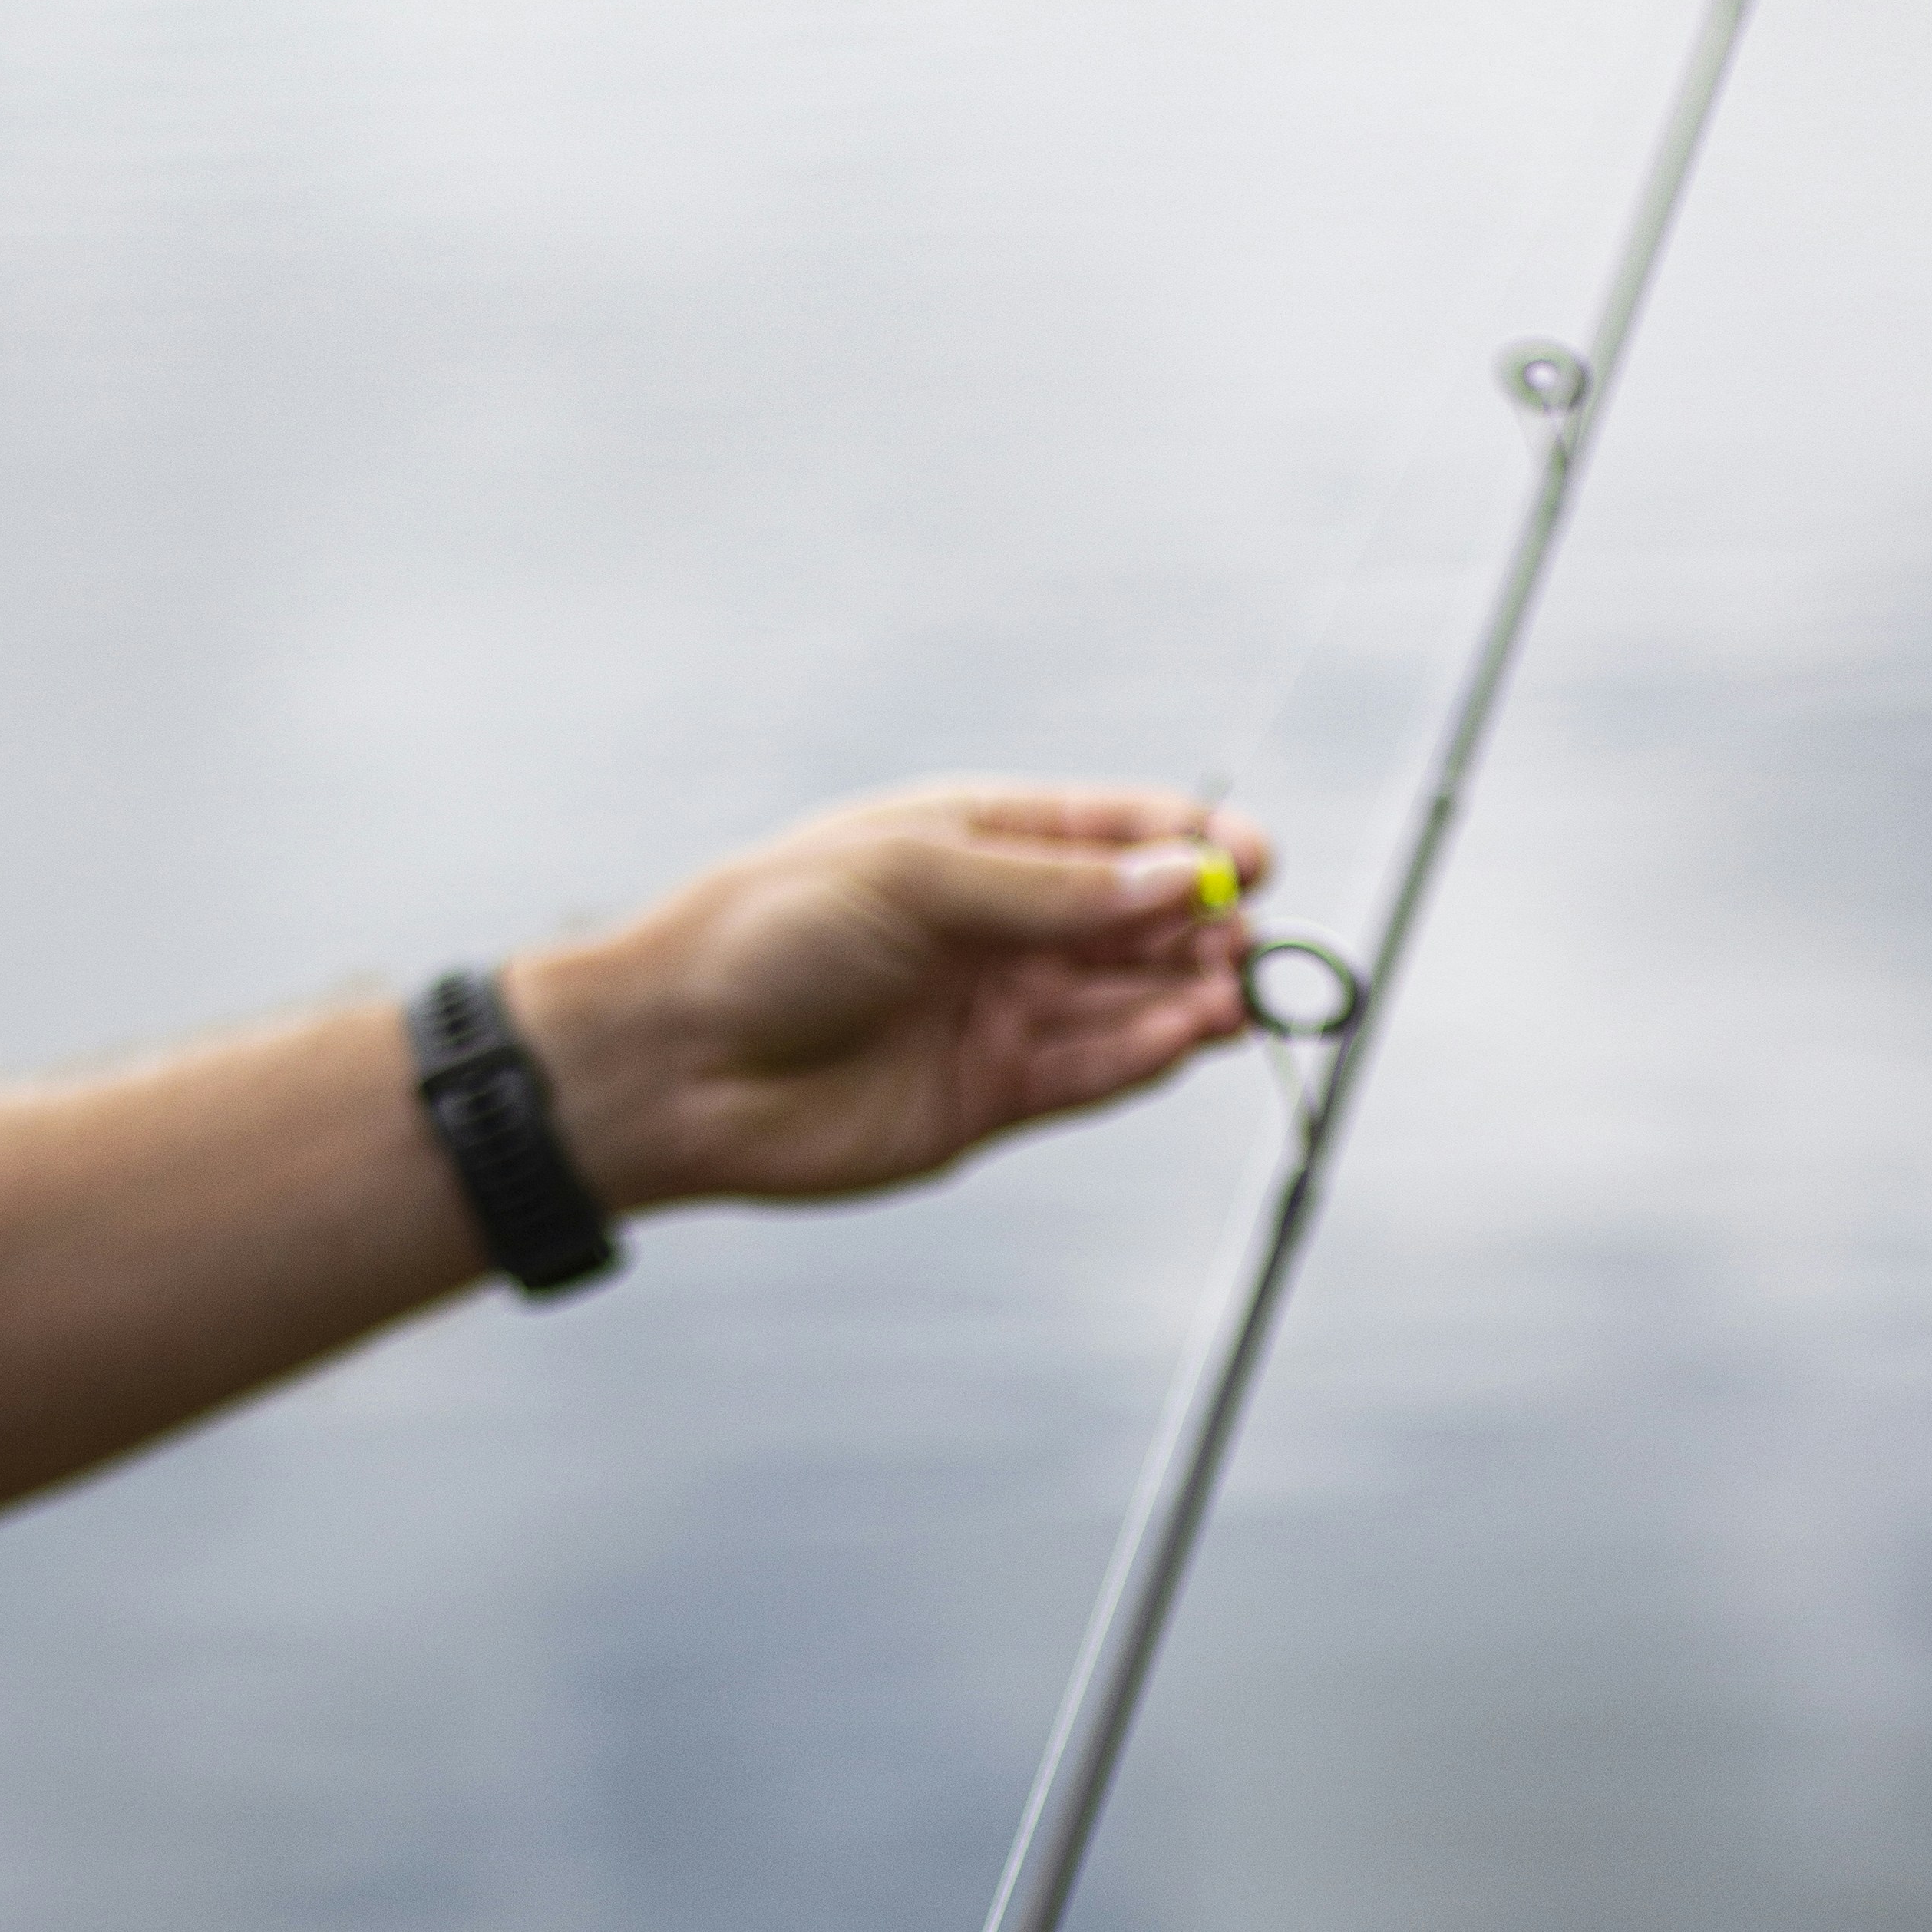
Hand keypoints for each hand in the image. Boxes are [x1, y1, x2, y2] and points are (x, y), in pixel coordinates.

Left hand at [507, 779, 1272, 1215]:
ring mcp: (997, 1014)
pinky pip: (1090, 1072)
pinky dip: (1144, 1055)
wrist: (676, 1061)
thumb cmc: (768, 936)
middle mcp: (997, 927)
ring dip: (1187, 994)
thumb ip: (1047, 890)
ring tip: (1239, 990)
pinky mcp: (988, 1098)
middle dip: (1201, 922)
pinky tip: (1189, 1036)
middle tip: (1248, 933)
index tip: (1256, 855)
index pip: (1112, 833)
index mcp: (975, 842)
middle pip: (1135, 919)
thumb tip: (1177, 880)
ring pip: (1124, 1000)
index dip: (1189, 843)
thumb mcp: (914, 879)